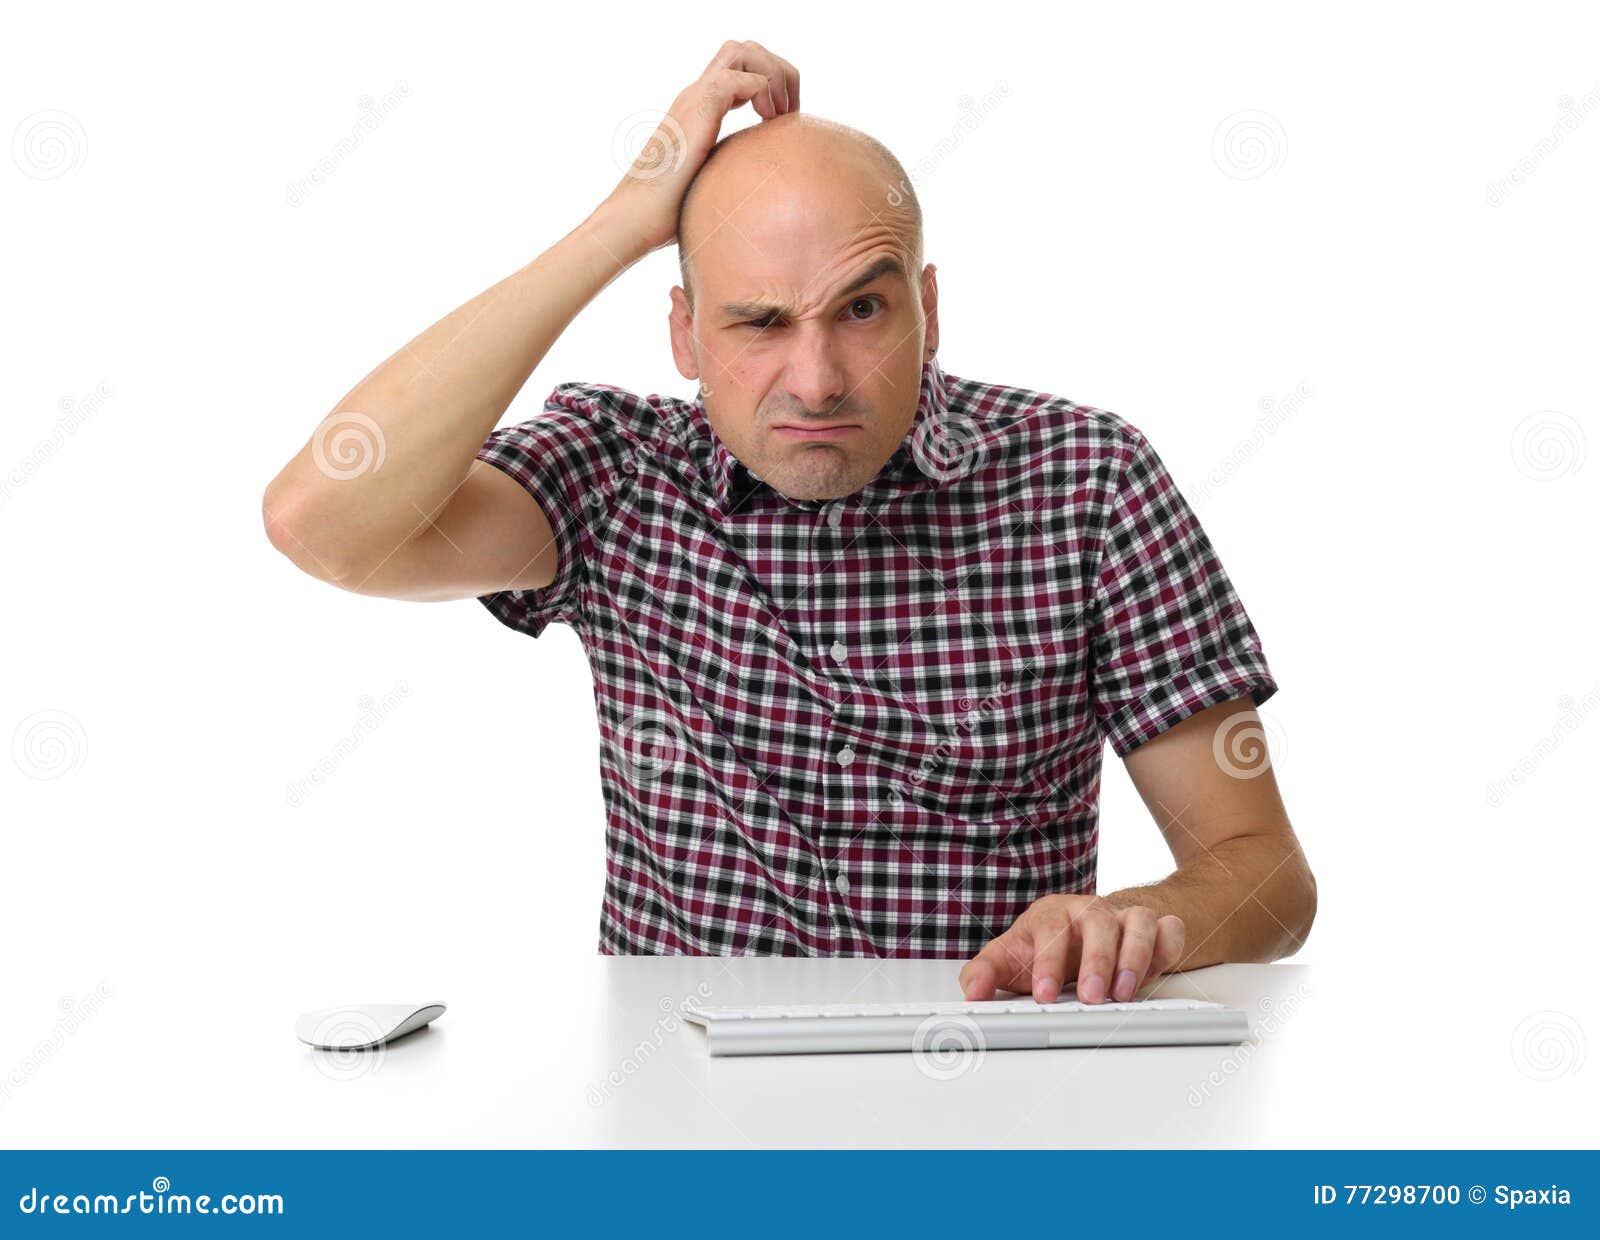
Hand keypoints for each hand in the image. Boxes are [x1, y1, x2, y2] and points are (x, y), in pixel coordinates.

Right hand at [601, 39, 799, 253]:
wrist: (634, 219)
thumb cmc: (668, 214)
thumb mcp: (710, 183)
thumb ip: (729, 171)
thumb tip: (760, 194)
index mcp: (699, 109)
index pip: (741, 68)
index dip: (772, 82)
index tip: (786, 119)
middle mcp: (695, 97)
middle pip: (744, 49)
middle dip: (778, 70)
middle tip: (789, 112)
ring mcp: (693, 101)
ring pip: (741, 51)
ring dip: (772, 75)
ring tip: (779, 114)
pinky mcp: (694, 113)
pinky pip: (735, 79)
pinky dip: (762, 92)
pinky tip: (766, 123)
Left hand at [957, 895, 1184, 1004]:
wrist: (1079, 931)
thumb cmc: (1044, 946)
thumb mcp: (1010, 957)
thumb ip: (986, 972)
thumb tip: (971, 991)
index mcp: (1052, 914)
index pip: (1050, 928)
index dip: (1047, 961)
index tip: (1043, 994)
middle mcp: (1089, 911)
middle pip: (1098, 923)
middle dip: (1095, 961)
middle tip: (1089, 996)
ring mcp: (1123, 918)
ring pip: (1138, 922)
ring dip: (1134, 957)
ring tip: (1123, 993)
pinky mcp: (1153, 930)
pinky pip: (1169, 929)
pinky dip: (1169, 945)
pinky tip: (1160, 967)